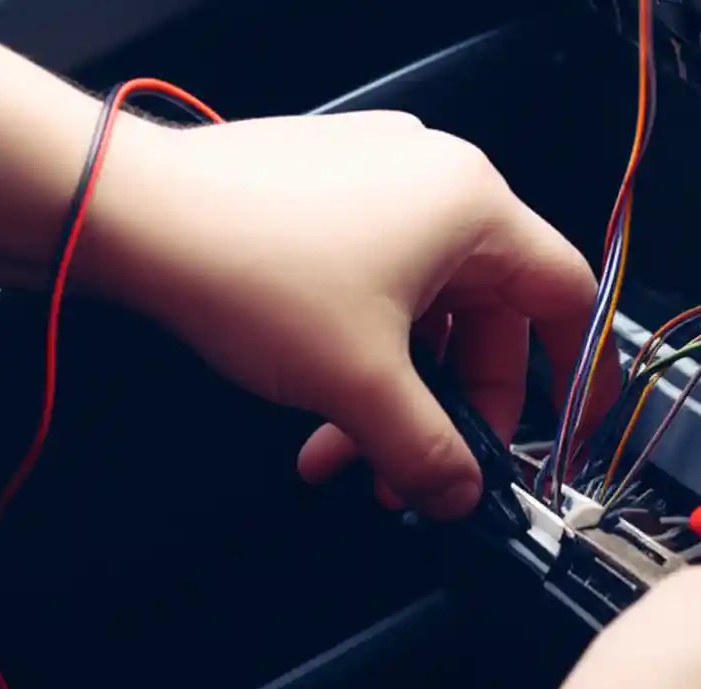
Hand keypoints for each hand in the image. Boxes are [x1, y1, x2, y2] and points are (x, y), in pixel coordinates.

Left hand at [84, 111, 618, 518]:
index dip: (574, 374)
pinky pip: (380, 290)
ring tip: (348, 451)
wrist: (125, 214)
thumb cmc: (244, 259)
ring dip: (396, 392)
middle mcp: (436, 185)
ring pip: (425, 314)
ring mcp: (382, 187)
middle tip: (424, 466)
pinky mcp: (334, 200)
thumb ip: (428, 450)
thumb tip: (461, 492)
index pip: (563, 297)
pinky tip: (322, 404)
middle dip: (452, 407)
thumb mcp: (359, 381)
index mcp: (472, 206)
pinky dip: (364, 352)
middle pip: (487, 320)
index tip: (567, 428)